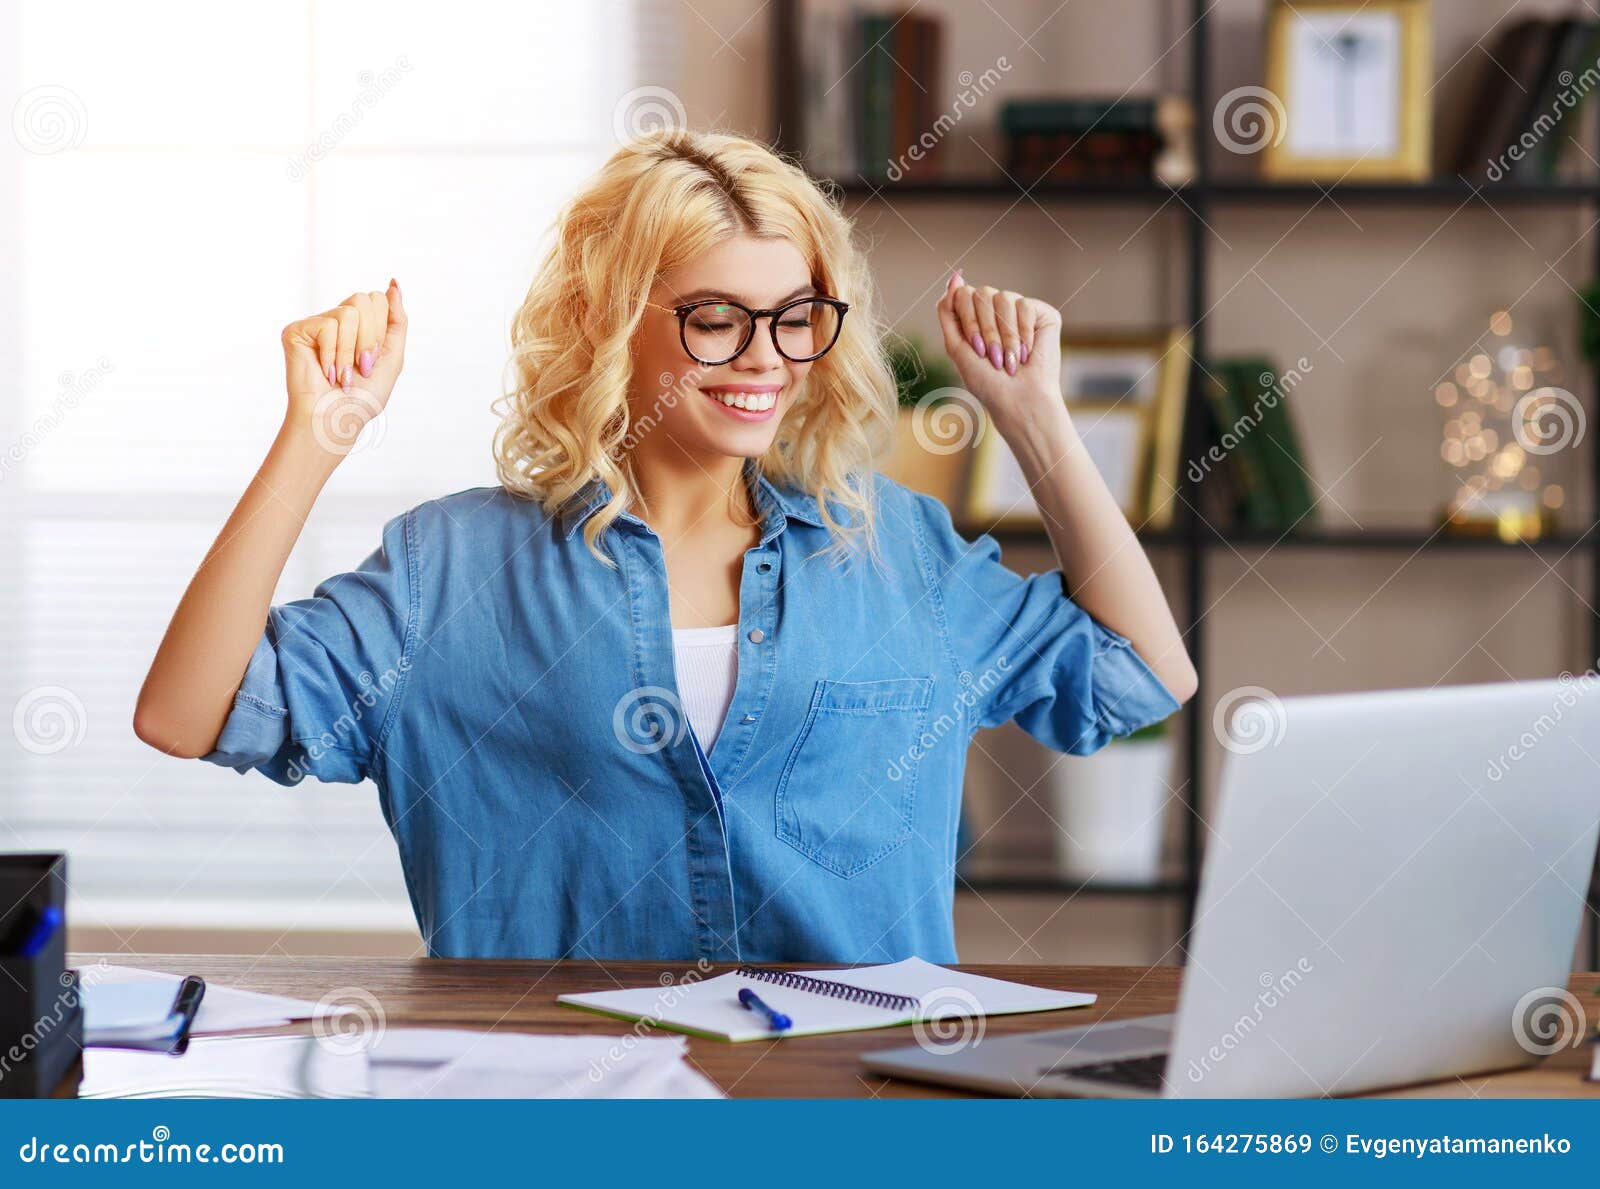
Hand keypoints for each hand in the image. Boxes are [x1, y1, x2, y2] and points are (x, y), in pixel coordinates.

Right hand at [280, 279, 407, 451]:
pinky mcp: (296, 330)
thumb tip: (394, 283)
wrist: (336, 419)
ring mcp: (316, 324)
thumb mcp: (392, 357)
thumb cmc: (363, 397)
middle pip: (365, 300)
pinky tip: (325, 372)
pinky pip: (327, 325)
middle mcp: (336, 320)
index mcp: (359, 325)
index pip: (379, 300)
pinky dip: (333, 354)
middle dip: (371, 339)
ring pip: (348, 313)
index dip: (382, 331)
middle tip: (361, 368)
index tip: (372, 359)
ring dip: (352, 352)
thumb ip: (397, 320)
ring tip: (343, 375)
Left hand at [934, 270, 1063, 435]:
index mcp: (977, 316)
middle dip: (985, 329)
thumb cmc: (987, 382)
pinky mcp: (1043, 314)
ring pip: (1004, 298)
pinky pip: (1025, 306)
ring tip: (1010, 360)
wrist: (1018, 400)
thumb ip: (948, 311)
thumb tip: (955, 276)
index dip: (968, 320)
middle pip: (983, 293)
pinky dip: (1023, 333)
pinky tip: (1027, 353)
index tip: (976, 348)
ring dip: (1004, 335)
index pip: (964, 294)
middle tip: (993, 357)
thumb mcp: (956, 346)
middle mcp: (998, 310)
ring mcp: (1020, 310)